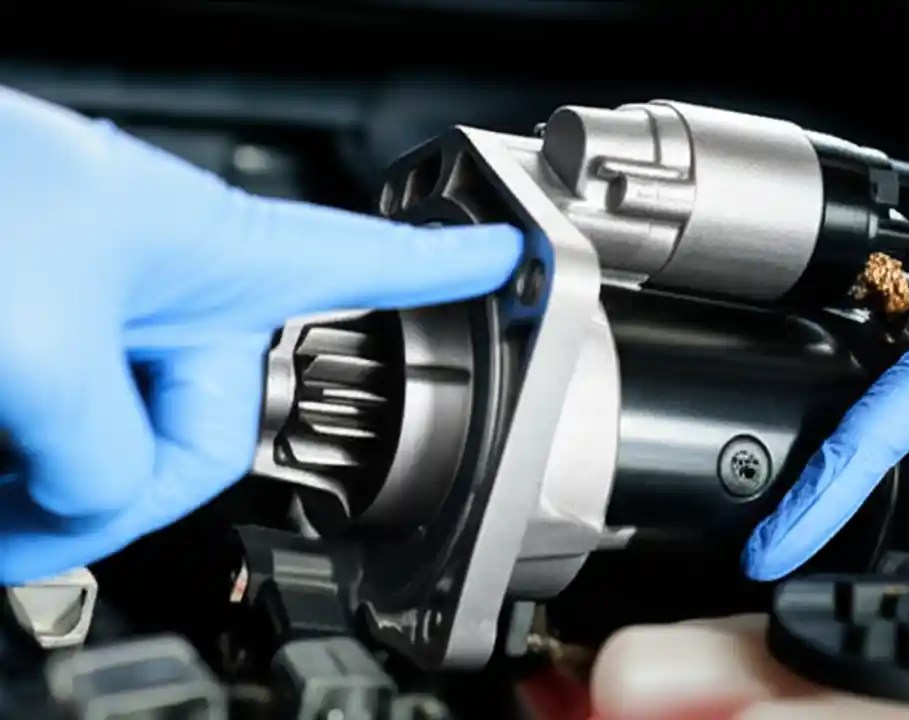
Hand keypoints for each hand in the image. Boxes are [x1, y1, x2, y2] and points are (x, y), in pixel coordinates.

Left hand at [0, 87, 521, 584]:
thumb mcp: (37, 347)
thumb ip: (99, 448)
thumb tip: (95, 492)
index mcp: (205, 245)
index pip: (364, 259)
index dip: (442, 270)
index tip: (505, 261)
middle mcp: (155, 274)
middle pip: (203, 419)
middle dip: (115, 491)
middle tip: (34, 529)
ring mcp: (87, 302)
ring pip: (115, 435)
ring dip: (49, 492)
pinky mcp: (28, 324)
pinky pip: (60, 420)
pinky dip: (20, 471)